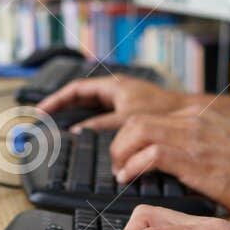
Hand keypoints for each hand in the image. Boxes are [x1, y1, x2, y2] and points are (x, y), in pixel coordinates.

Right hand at [36, 74, 188, 130]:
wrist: (189, 114)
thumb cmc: (161, 110)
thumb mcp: (125, 118)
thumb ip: (100, 124)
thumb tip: (77, 132)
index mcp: (112, 86)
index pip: (76, 89)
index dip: (56, 100)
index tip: (41, 111)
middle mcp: (116, 92)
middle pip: (81, 99)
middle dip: (63, 110)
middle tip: (45, 123)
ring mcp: (123, 103)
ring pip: (93, 111)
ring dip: (78, 120)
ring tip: (61, 134)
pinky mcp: (131, 115)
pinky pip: (105, 120)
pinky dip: (94, 128)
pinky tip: (91, 142)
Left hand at [110, 107, 229, 212]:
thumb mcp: (221, 143)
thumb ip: (196, 142)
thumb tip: (168, 158)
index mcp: (198, 115)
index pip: (149, 115)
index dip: (129, 137)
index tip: (125, 156)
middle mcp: (193, 119)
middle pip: (136, 120)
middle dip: (119, 144)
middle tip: (118, 166)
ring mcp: (194, 137)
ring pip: (137, 131)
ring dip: (121, 154)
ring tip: (121, 174)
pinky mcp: (195, 159)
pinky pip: (151, 155)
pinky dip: (133, 166)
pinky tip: (130, 179)